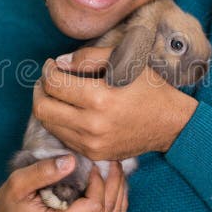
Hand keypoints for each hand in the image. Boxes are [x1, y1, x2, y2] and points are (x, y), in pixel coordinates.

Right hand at [0, 155, 127, 211]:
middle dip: (115, 184)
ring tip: (116, 172)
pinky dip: (117, 207)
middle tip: (113, 162)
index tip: (93, 165)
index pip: (96, 206)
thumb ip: (42, 171)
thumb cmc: (8, 209)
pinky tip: (116, 189)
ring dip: (120, 194)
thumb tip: (72, 160)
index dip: (100, 183)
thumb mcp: (17, 185)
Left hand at [33, 47, 197, 160]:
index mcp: (99, 98)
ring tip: (58, 94)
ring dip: (47, 106)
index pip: (54, 84)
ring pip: (49, 125)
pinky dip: (60, 122)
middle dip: (40, 90)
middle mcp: (92, 125)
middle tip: (48, 80)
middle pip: (42, 109)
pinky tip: (70, 110)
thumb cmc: (150, 89)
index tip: (52, 65)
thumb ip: (88, 57)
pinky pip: (64, 137)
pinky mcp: (94, 154)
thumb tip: (60, 63)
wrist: (170, 124)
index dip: (47, 71)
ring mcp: (92, 143)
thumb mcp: (125, 61)